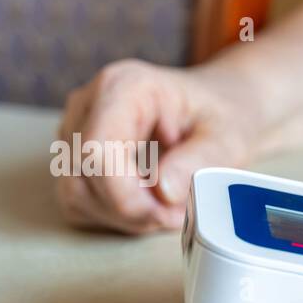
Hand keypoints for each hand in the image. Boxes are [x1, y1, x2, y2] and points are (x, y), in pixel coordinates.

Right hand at [54, 59, 262, 233]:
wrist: (216, 107)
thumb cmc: (221, 116)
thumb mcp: (226, 138)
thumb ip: (197, 162)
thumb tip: (164, 193)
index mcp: (124, 87)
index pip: (98, 150)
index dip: (125, 195)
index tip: (166, 214)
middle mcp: (89, 104)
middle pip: (81, 176)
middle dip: (130, 210)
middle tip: (177, 215)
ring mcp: (76, 131)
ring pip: (75, 194)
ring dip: (123, 215)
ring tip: (168, 208)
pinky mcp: (76, 157)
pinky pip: (79, 201)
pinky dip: (115, 215)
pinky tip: (150, 204)